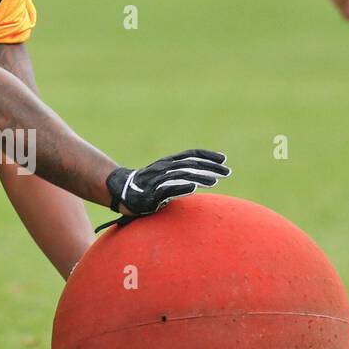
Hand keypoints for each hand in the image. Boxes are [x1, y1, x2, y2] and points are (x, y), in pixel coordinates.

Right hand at [106, 149, 229, 215]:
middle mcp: (164, 168)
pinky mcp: (152, 194)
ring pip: (181, 175)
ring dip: (199, 177)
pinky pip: (167, 189)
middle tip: (227, 172)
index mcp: (167, 162)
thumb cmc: (146, 184)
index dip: (207, 155)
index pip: (190, 154)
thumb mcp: (163, 174)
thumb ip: (180, 173)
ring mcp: (157, 180)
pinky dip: (181, 188)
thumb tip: (202, 176)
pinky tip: (193, 189)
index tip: (223, 159)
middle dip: (209, 168)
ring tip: (215, 181)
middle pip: (190, 164)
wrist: (121, 191)